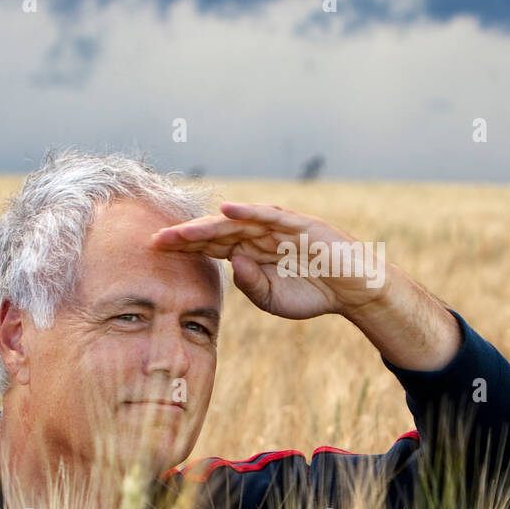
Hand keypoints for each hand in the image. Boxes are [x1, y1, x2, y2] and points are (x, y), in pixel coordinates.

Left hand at [150, 202, 392, 319]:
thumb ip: (250, 284)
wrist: (353, 291)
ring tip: (183, 230)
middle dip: (188, 235)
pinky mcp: (300, 225)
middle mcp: (260, 235)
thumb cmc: (312, 293)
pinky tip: (227, 209)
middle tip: (157, 239)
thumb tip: (232, 261)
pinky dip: (249, 211)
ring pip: (238, 222)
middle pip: (218, 231)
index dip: (186, 247)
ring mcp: (279, 227)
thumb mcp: (271, 298)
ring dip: (210, 224)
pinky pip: (271, 215)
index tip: (156, 249)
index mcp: (251, 251)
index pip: (212, 245)